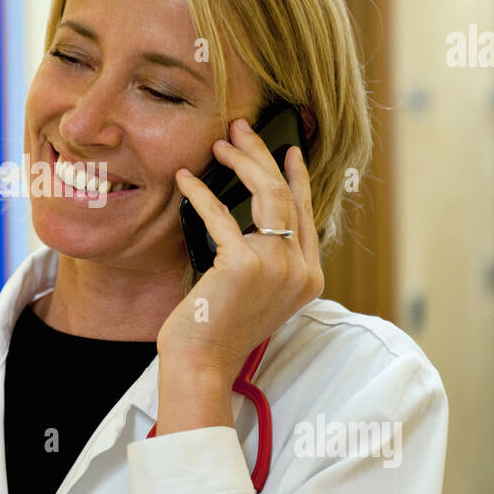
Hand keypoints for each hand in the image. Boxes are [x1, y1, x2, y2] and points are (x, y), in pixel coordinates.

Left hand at [155, 118, 323, 430]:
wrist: (202, 364)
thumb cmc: (218, 330)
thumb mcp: (254, 292)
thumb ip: (264, 259)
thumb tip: (249, 218)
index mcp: (308, 277)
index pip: (306, 214)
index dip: (297, 177)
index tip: (288, 151)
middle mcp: (300, 270)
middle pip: (287, 195)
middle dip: (265, 155)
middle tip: (243, 128)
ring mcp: (276, 266)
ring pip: (266, 194)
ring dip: (241, 162)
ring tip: (220, 143)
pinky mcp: (244, 264)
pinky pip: (221, 214)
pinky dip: (201, 193)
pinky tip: (185, 180)